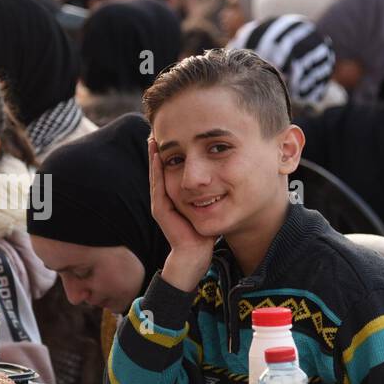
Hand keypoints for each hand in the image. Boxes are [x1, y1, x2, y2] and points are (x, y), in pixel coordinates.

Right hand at [149, 137, 214, 289]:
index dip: (173, 152)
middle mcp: (166, 198)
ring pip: (157, 174)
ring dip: (154, 155)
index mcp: (176, 196)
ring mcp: (161, 204)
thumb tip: (230, 176)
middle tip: (158, 128)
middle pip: (161, 168)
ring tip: (153, 136)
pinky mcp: (160, 210)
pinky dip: (157, 169)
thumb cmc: (206, 232)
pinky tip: (158, 155)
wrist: (196, 255)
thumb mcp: (212, 206)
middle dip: (160, 149)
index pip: (172, 168)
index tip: (175, 133)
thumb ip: (215, 192)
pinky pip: (157, 185)